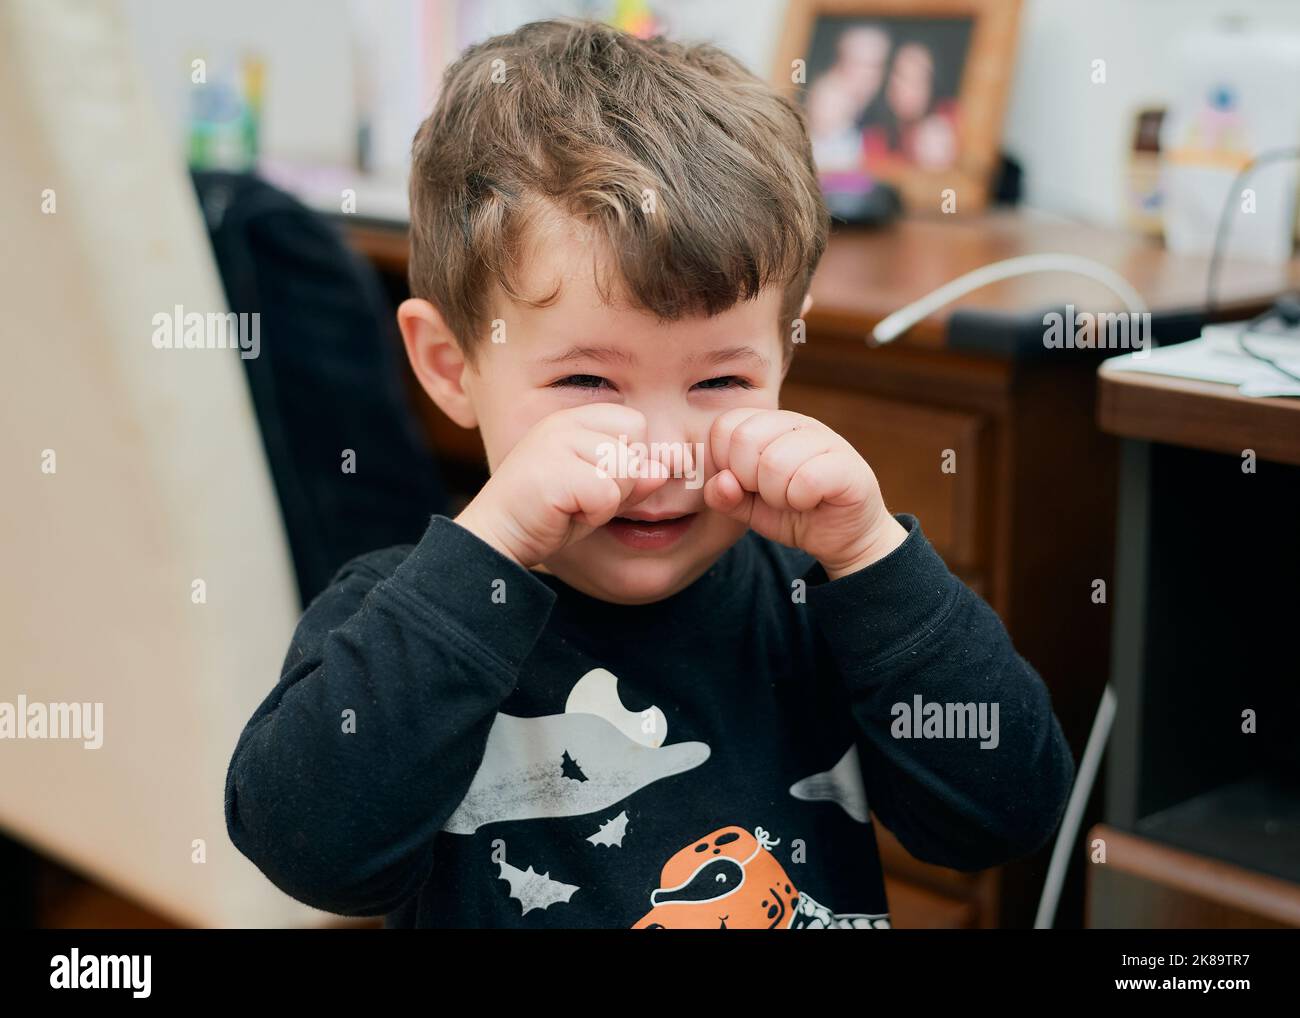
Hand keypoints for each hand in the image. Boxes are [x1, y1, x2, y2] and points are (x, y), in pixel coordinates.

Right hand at [454, 403, 669, 567]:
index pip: (637, 423)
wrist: (498, 536)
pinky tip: (564, 514)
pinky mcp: (554, 471)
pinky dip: (593, 515)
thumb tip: (665, 467)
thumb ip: (633, 479)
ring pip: (625, 471)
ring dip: (607, 500)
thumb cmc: (549, 514)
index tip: (595, 481)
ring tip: (571, 504)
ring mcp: (556, 442)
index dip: (629, 461)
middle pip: (636, 446)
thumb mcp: (600, 494)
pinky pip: (606, 495)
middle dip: (621, 482)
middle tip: (582, 496)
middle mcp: (565, 422)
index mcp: (575, 418)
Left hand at [703, 407, 906, 577]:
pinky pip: (806, 479)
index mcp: (768, 424)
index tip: (746, 484)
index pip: (723, 426)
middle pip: (744, 438)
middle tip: (770, 493)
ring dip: (777, 495)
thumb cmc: (793, 514)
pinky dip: (800, 501)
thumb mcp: (748, 508)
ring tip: (792, 499)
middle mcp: (795, 422)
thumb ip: (724, 496)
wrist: (843, 537)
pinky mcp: (847, 464)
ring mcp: (824, 438)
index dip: (725, 464)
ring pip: (774, 462)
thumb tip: (721, 481)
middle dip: (748, 479)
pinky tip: (811, 501)